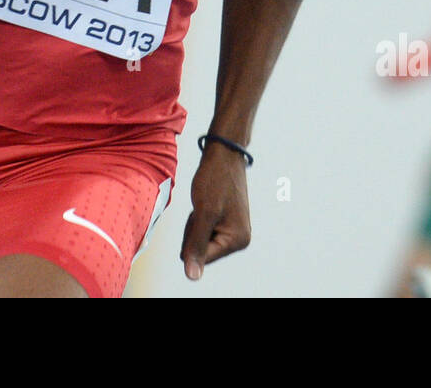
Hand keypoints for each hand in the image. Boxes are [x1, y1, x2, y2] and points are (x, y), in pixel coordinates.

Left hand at [179, 140, 250, 280]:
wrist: (224, 154)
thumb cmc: (214, 180)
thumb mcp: (203, 213)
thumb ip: (197, 245)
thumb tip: (192, 276)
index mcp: (237, 241)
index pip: (202, 258)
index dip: (191, 239)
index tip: (199, 215)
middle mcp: (239, 240)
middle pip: (201, 251)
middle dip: (193, 231)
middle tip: (201, 207)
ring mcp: (234, 231)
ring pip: (200, 241)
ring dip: (195, 224)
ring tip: (204, 203)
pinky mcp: (227, 223)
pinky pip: (204, 230)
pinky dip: (199, 219)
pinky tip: (205, 203)